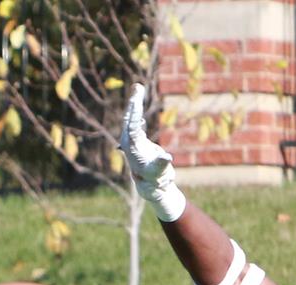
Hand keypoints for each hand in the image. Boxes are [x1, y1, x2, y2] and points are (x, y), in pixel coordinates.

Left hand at [120, 84, 186, 222]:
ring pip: (131, 119)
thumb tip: (167, 158)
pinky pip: (135, 123)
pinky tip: (137, 105)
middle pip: (129, 119)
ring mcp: (131, 141)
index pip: (132, 126)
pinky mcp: (136, 141)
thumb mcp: (159, 172)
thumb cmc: (155, 179)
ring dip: (135, 105)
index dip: (135, 113)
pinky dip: (137, 113)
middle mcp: (129, 142)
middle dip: (134, 103)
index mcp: (133, 147)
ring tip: (138, 89)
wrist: (150, 186)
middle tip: (138, 87)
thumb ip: (162, 164)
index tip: (137, 100)